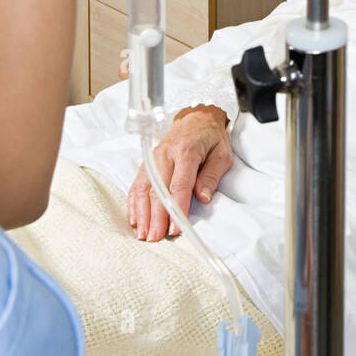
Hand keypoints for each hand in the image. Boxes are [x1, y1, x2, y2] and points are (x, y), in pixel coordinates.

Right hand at [128, 105, 232, 241]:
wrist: (196, 117)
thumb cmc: (211, 138)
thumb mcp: (221, 154)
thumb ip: (211, 176)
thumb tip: (203, 198)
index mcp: (186, 151)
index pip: (179, 184)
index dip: (176, 208)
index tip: (175, 227)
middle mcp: (166, 154)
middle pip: (158, 190)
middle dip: (155, 216)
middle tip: (155, 238)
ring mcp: (153, 158)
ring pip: (143, 188)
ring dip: (142, 213)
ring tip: (142, 234)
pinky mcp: (147, 162)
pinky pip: (137, 183)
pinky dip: (133, 202)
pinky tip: (134, 218)